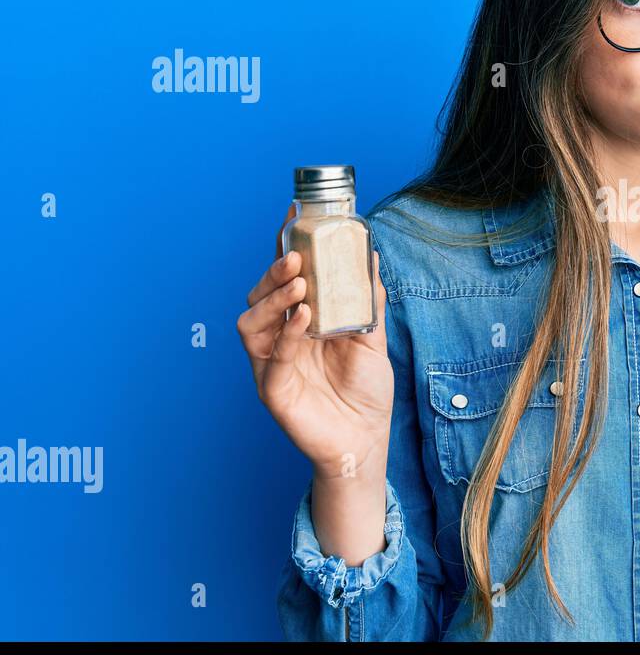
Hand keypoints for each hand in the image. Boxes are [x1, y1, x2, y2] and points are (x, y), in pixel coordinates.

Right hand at [237, 202, 394, 481]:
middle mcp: (279, 338)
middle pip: (261, 295)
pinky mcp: (272, 390)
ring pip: (252, 322)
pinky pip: (271, 358)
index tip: (293, 215)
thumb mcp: (372, 339)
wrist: (367, 440)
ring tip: (300, 285)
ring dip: (274, 299)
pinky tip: (304, 318)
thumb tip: (370, 256)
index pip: (286, 279)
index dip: (285, 247)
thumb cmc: (365, 392)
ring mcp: (271, 364)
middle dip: (275, 273)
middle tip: (295, 258)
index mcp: (300, 322)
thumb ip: (366, 301)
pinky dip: (285, 335)